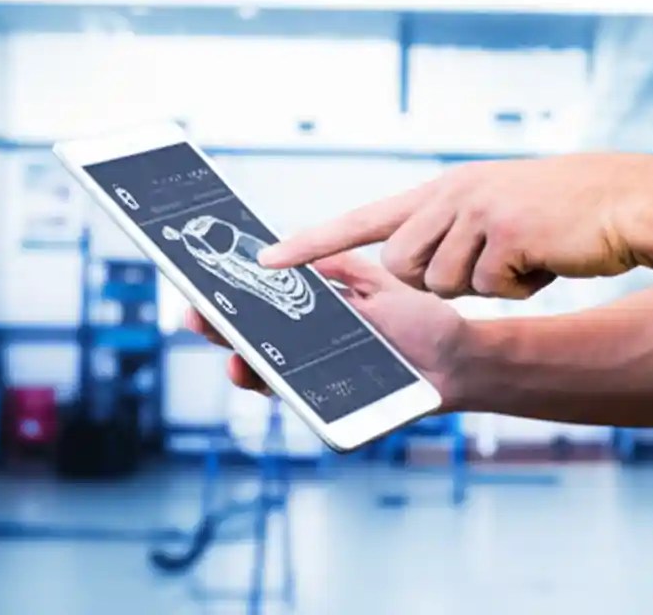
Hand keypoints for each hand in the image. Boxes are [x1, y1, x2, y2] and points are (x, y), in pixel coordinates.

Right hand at [185, 253, 470, 408]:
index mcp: (314, 317)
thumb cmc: (421, 319)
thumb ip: (339, 266)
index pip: (260, 308)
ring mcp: (320, 379)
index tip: (201, 283)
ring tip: (231, 351)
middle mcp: (309, 349)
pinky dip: (277, 390)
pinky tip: (261, 374)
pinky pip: (299, 400)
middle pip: (251, 340)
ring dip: (240, 362)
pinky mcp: (336, 405)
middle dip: (219, 328)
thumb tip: (289, 247)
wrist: (458, 359)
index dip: (228, 298)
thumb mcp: (377, 282)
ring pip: (266, 374)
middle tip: (194, 314)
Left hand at [259, 154, 652, 298]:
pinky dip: (521, 286)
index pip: (364, 219)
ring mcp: (476, 209)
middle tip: (491, 261)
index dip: (314, 242)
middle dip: (441, 280)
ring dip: (486, 282)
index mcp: (443, 189)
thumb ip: (448, 230)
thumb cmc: (561, 215)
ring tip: (525, 254)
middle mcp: (451, 194)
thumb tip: (415, 271)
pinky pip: (489, 287)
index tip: (267, 257)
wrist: (623, 202)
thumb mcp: (493, 211)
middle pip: (404, 266)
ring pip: (445, 282)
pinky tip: (546, 259)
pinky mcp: (503, 230)